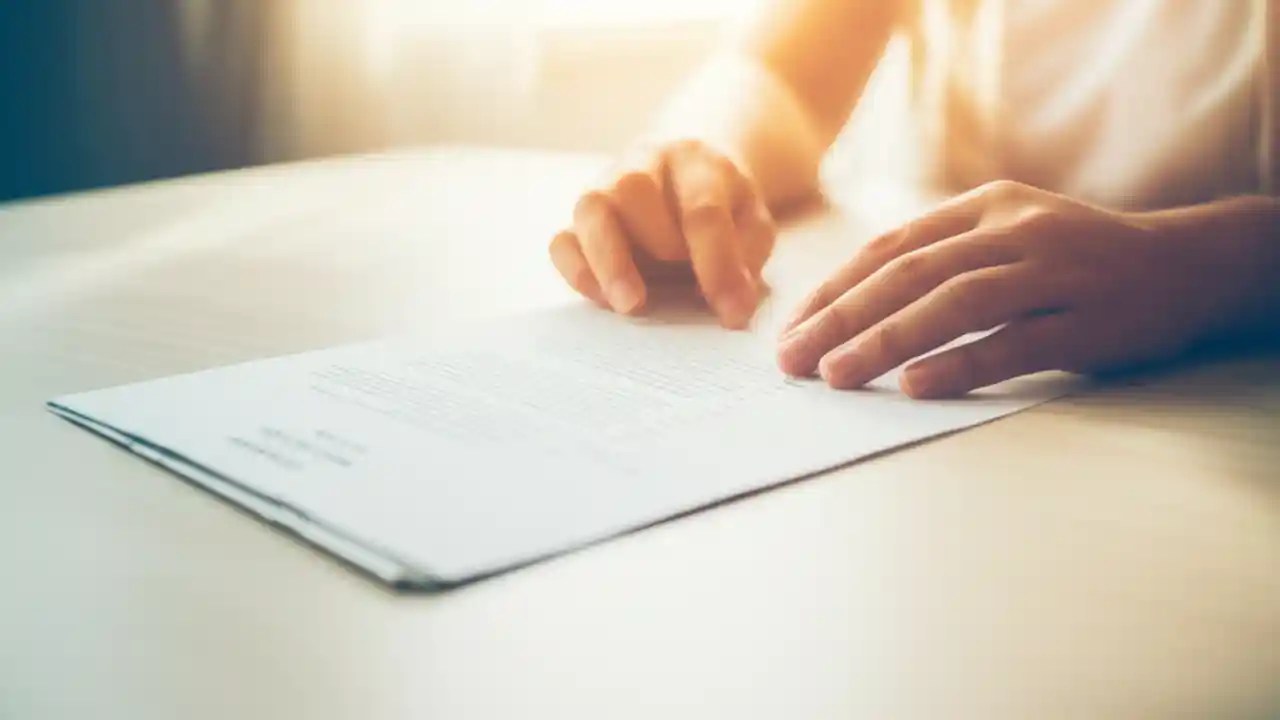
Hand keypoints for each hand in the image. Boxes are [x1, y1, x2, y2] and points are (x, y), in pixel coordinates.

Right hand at [549, 140, 776, 328]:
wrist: (687, 174)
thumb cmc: (721, 208)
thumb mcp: (752, 223)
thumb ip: (747, 256)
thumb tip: (732, 304)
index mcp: (696, 163)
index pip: (702, 209)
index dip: (718, 265)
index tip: (732, 312)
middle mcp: (643, 165)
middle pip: (635, 191)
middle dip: (661, 246)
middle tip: (687, 288)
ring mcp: (604, 188)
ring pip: (590, 209)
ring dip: (609, 261)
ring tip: (632, 305)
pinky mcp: (580, 221)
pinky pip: (562, 242)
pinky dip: (578, 272)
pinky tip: (605, 300)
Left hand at [777, 180, 1229, 397]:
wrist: (1183, 264)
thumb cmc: (1072, 261)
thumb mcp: (1006, 234)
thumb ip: (942, 256)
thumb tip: (851, 305)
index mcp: (985, 207)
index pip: (890, 248)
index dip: (835, 289)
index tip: (792, 330)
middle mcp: (1014, 231)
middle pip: (911, 274)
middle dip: (842, 318)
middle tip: (793, 359)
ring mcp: (1054, 274)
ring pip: (955, 303)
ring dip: (887, 340)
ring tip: (835, 375)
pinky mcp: (1087, 322)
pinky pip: (1015, 342)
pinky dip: (961, 364)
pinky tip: (915, 385)